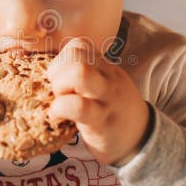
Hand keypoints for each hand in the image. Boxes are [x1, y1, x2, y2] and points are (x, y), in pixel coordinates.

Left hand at [46, 37, 150, 164]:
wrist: (141, 141)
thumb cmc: (112, 113)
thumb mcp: (103, 87)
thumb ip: (82, 76)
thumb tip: (43, 72)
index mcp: (105, 67)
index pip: (79, 45)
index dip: (61, 60)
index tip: (58, 79)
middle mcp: (107, 77)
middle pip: (76, 53)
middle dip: (56, 70)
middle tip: (56, 92)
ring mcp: (106, 97)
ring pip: (79, 72)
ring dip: (59, 86)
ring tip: (58, 102)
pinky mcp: (101, 121)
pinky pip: (77, 106)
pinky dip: (58, 109)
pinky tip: (57, 118)